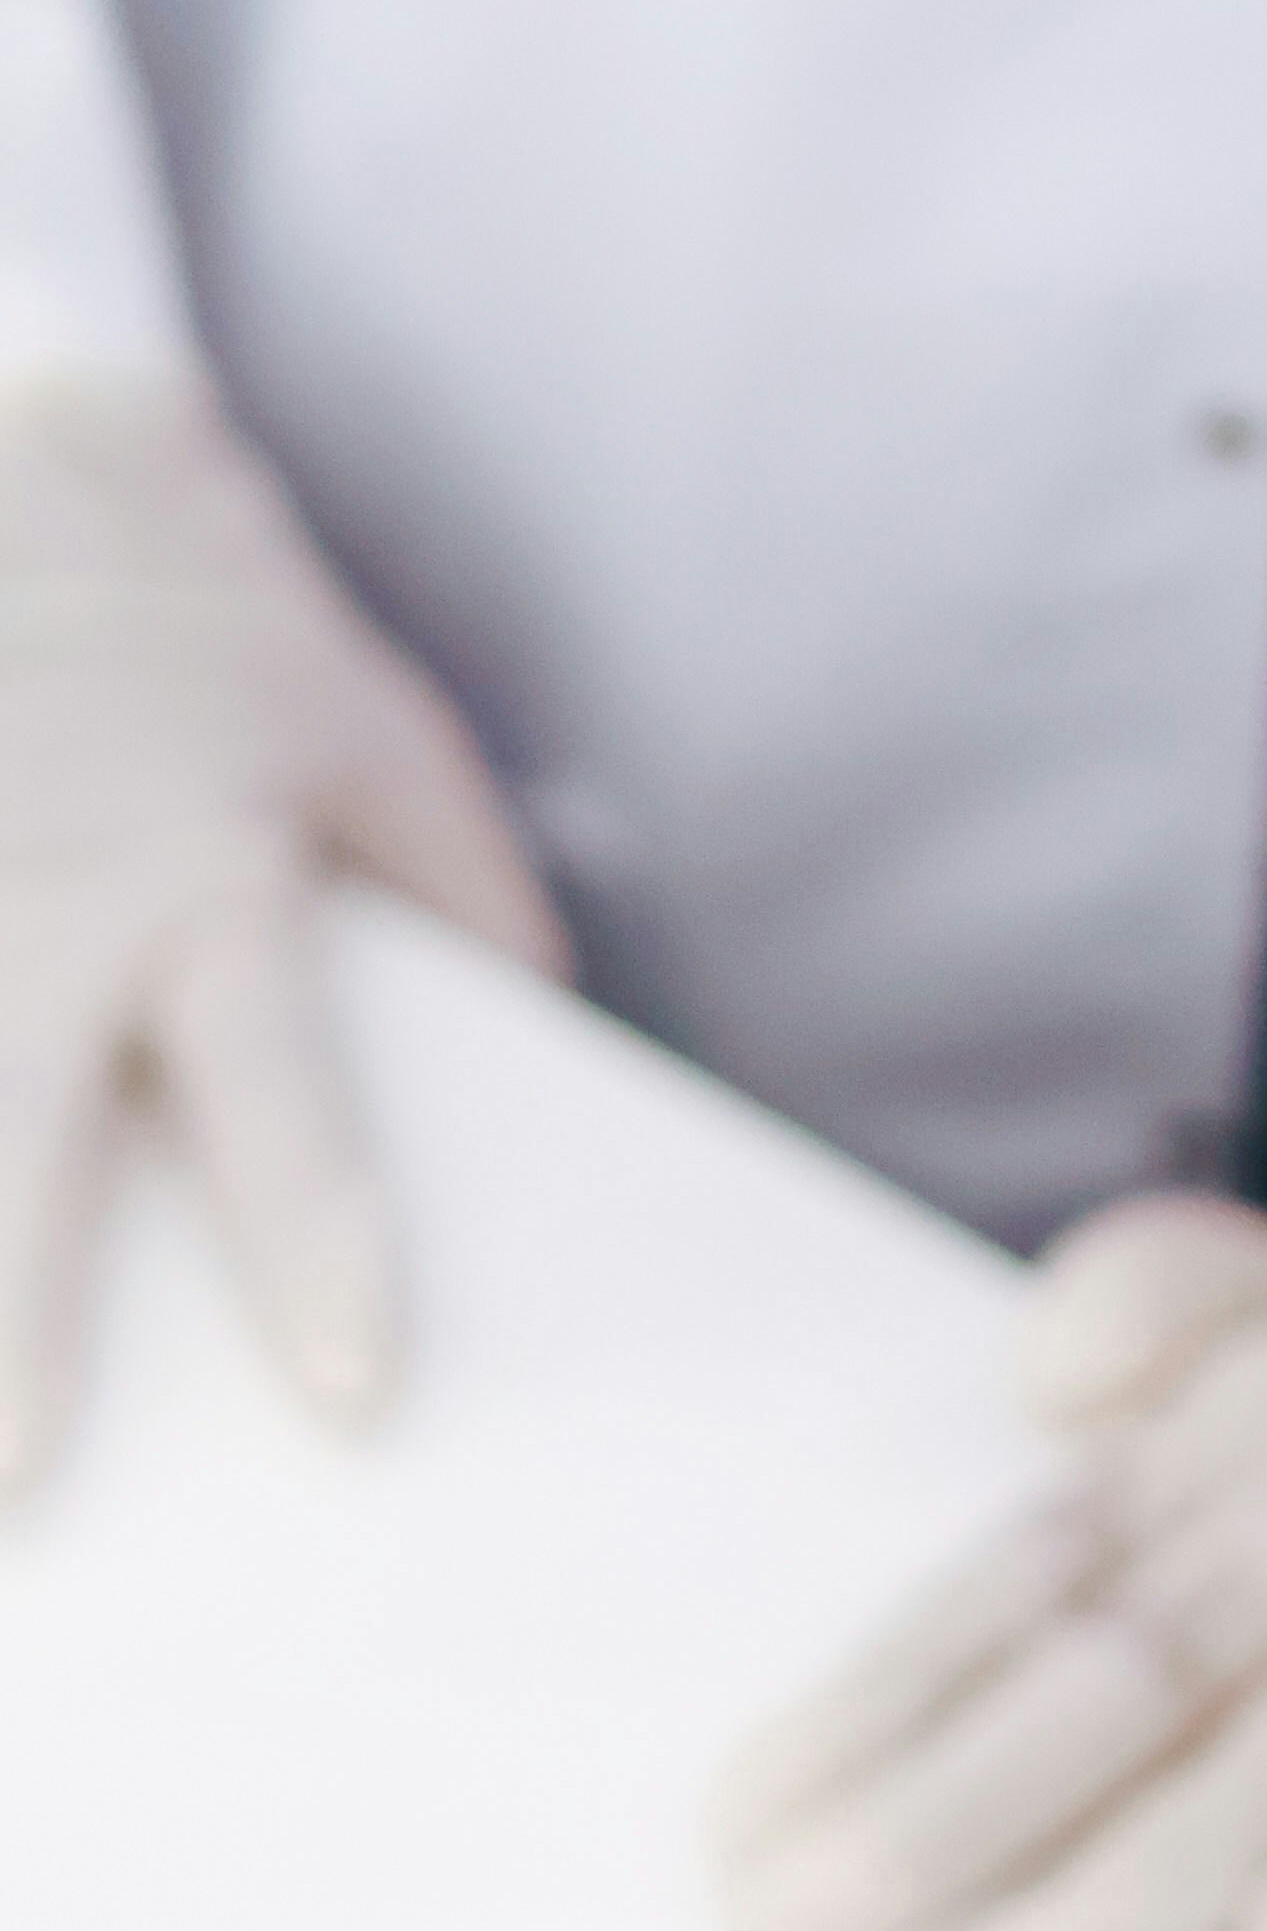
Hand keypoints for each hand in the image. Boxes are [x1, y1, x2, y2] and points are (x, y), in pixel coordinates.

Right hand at [0, 372, 566, 1491]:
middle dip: (11, 1338)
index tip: (352, 1394)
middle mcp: (42, 908)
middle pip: (21, 1157)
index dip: (325, 1244)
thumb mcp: (352, 713)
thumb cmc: (187, 600)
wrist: (8, 425)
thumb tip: (547, 1006)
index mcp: (202, 883)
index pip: (282, 1096)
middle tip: (24, 1505)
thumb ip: (449, 862)